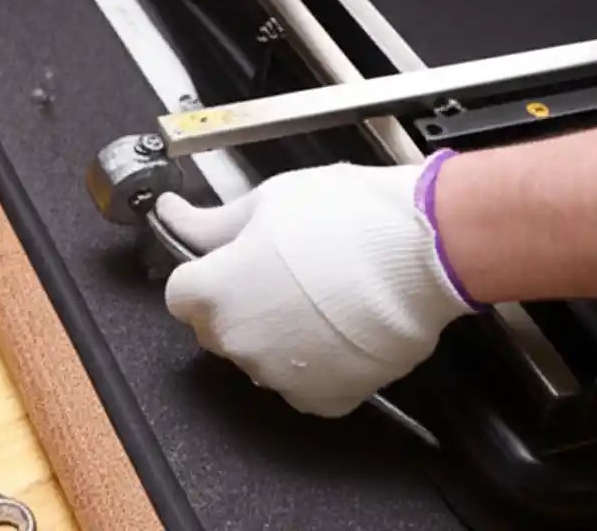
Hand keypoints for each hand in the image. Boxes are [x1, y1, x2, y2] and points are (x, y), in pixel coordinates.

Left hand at [158, 158, 476, 417]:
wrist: (423, 249)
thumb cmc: (351, 219)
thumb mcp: (269, 200)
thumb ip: (212, 222)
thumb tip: (173, 215)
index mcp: (216, 291)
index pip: (181, 294)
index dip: (206, 273)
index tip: (230, 260)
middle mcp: (240, 341)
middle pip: (217, 328)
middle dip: (238, 303)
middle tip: (281, 270)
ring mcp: (281, 375)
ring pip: (259, 357)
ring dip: (276, 334)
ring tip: (319, 295)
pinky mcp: (325, 396)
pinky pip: (302, 385)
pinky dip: (314, 363)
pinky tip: (337, 327)